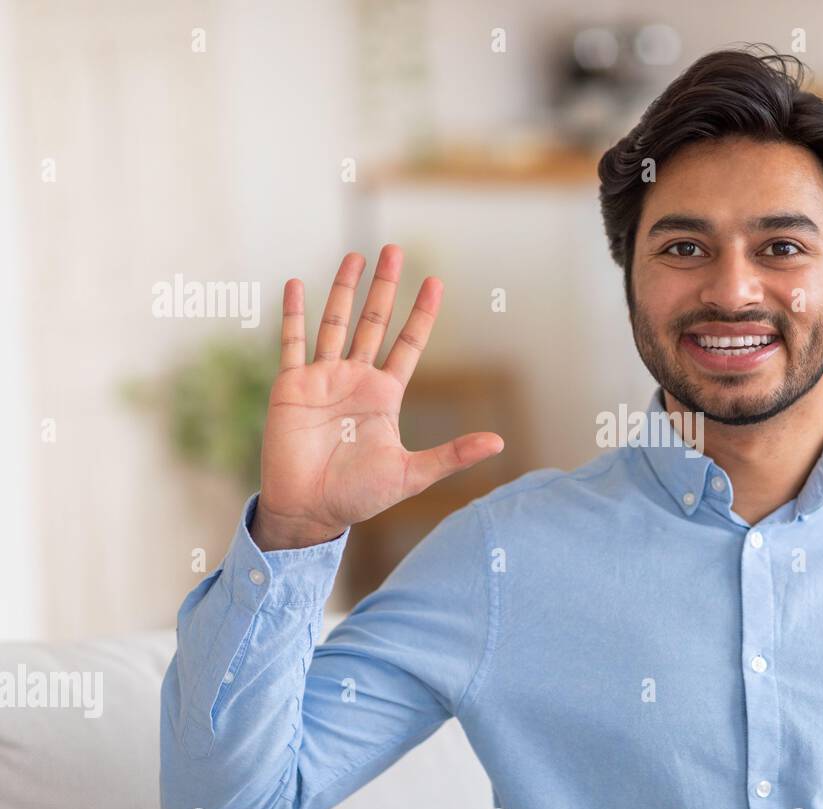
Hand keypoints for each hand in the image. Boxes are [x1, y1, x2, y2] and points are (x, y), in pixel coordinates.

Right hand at [250, 245, 503, 550]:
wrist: (310, 511)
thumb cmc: (359, 496)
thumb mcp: (412, 474)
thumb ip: (453, 455)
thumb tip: (499, 442)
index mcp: (385, 395)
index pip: (408, 344)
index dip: (421, 314)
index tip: (436, 283)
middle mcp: (355, 379)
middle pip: (373, 322)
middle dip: (385, 287)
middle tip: (395, 249)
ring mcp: (322, 380)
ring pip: (334, 323)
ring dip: (343, 289)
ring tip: (356, 255)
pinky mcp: (290, 387)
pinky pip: (291, 343)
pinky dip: (293, 314)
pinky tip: (297, 284)